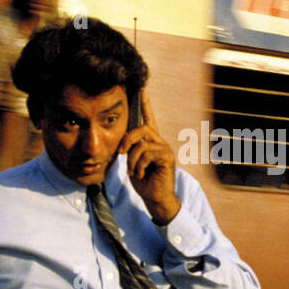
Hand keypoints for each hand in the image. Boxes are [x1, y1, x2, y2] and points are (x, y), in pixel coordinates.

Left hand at [116, 89, 180, 224]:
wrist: (155, 198)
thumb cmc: (144, 182)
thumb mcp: (132, 162)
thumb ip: (129, 150)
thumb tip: (122, 145)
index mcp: (152, 142)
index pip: (149, 120)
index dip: (146, 105)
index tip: (142, 90)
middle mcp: (160, 142)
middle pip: (141, 128)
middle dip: (127, 140)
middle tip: (121, 154)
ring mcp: (165, 149)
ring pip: (142, 143)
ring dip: (131, 159)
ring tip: (131, 170)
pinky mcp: (167, 158)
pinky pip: (147, 154)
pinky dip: (138, 165)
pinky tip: (139, 174)